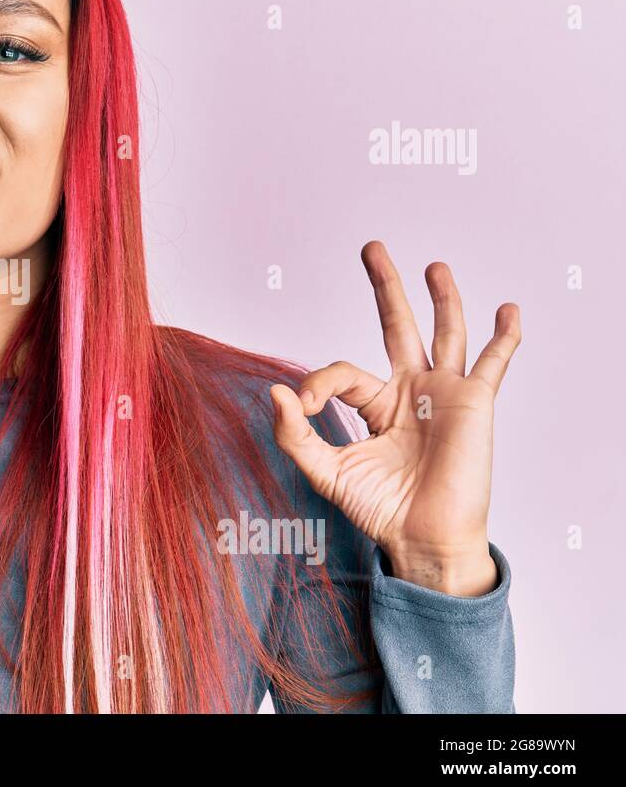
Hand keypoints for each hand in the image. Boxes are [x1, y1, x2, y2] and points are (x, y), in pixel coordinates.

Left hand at [269, 240, 520, 595]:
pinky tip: (508, 311)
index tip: (307, 406)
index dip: (319, 383)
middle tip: (372, 248)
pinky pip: (493, 363)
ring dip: (442, 298)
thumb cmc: (379, 508)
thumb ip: (296, 434)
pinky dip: (503, 337)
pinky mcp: (473, 403)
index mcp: (375, 403)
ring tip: (434, 267)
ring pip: (445, 333)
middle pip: (396, 325)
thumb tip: (278, 392)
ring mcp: (443, 392)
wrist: (422, 538)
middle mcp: (410, 390)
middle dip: (385, 287)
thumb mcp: (325, 470)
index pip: (342, 372)